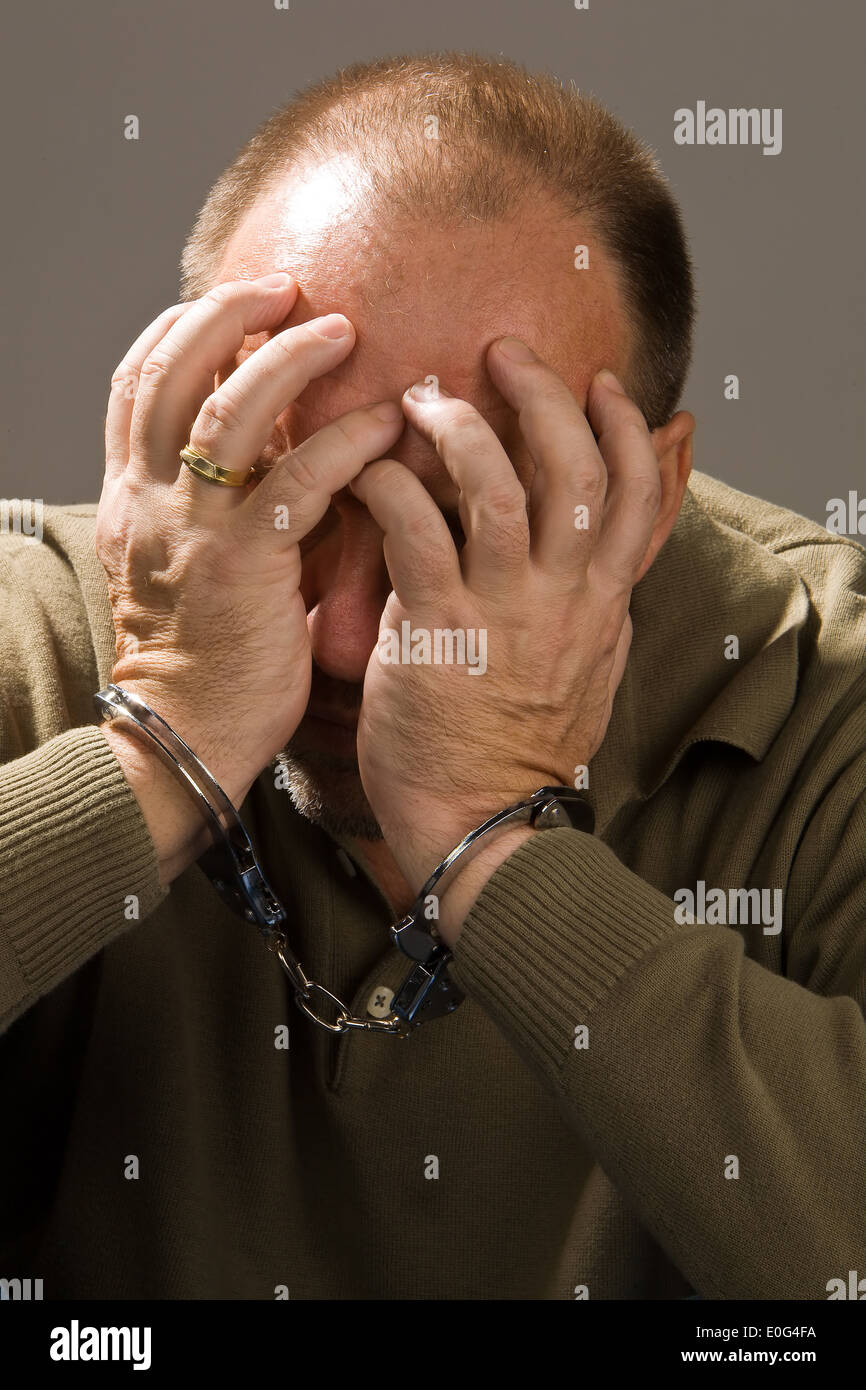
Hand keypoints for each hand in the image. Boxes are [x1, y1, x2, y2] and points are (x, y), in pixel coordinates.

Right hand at [97, 273, 403, 808]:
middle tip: (287, 287)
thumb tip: (275, 462)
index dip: (182, 329)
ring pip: (226, 409)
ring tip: (341, 329)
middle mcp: (150, 501)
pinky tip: (386, 424)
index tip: (235, 301)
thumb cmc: (203, 657)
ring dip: (287, 357)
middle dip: (228, 315)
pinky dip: (344, 442)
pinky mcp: (244, 567)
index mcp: (131, 497)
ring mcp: (193, 530)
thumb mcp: (187, 565)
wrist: (186, 733)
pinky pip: (297, 482)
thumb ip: (214, 507)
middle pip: (171, 373)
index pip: (136, 384)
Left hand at [348, 340, 660, 896]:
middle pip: (576, 469)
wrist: (481, 822)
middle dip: (546, 397)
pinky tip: (368, 466)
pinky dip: (392, 485)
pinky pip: (416, 533)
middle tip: (504, 353)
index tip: (602, 382)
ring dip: (463, 426)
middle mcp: (563, 598)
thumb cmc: (520, 744)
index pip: (638, 493)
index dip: (627, 427)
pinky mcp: (437, 632)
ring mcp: (502, 613)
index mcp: (602, 603)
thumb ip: (603, 604)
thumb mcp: (590, 668)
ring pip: (501, 488)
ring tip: (425, 399)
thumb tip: (619, 554)